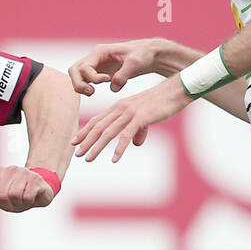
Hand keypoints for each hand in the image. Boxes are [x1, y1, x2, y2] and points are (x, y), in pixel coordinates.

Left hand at [0, 165, 56, 211]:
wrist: (41, 191)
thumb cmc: (19, 195)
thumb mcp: (2, 198)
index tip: (4, 200)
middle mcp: (11, 169)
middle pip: (2, 195)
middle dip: (9, 204)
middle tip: (16, 201)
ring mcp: (24, 172)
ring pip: (14, 195)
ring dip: (20, 203)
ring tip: (24, 198)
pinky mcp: (36, 179)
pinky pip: (27, 197)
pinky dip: (30, 202)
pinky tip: (33, 196)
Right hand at [68, 39, 164, 96]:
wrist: (148, 55)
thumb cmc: (143, 55)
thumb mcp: (136, 62)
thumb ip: (124, 74)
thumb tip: (113, 86)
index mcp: (100, 51)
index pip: (85, 67)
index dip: (93, 77)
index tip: (108, 80)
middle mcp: (94, 57)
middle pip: (74, 70)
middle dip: (79, 83)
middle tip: (91, 92)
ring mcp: (95, 65)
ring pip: (76, 76)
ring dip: (80, 86)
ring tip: (91, 93)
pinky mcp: (98, 73)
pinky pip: (84, 80)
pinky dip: (85, 88)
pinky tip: (95, 92)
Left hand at [72, 75, 189, 162]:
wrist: (176, 90)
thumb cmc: (161, 103)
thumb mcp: (146, 118)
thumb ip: (138, 130)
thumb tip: (136, 143)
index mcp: (119, 107)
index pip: (96, 119)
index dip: (84, 130)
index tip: (74, 141)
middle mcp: (121, 109)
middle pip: (98, 127)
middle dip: (86, 141)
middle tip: (76, 154)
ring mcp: (130, 112)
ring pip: (108, 132)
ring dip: (97, 147)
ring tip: (88, 158)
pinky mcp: (141, 118)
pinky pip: (126, 135)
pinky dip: (119, 148)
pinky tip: (114, 159)